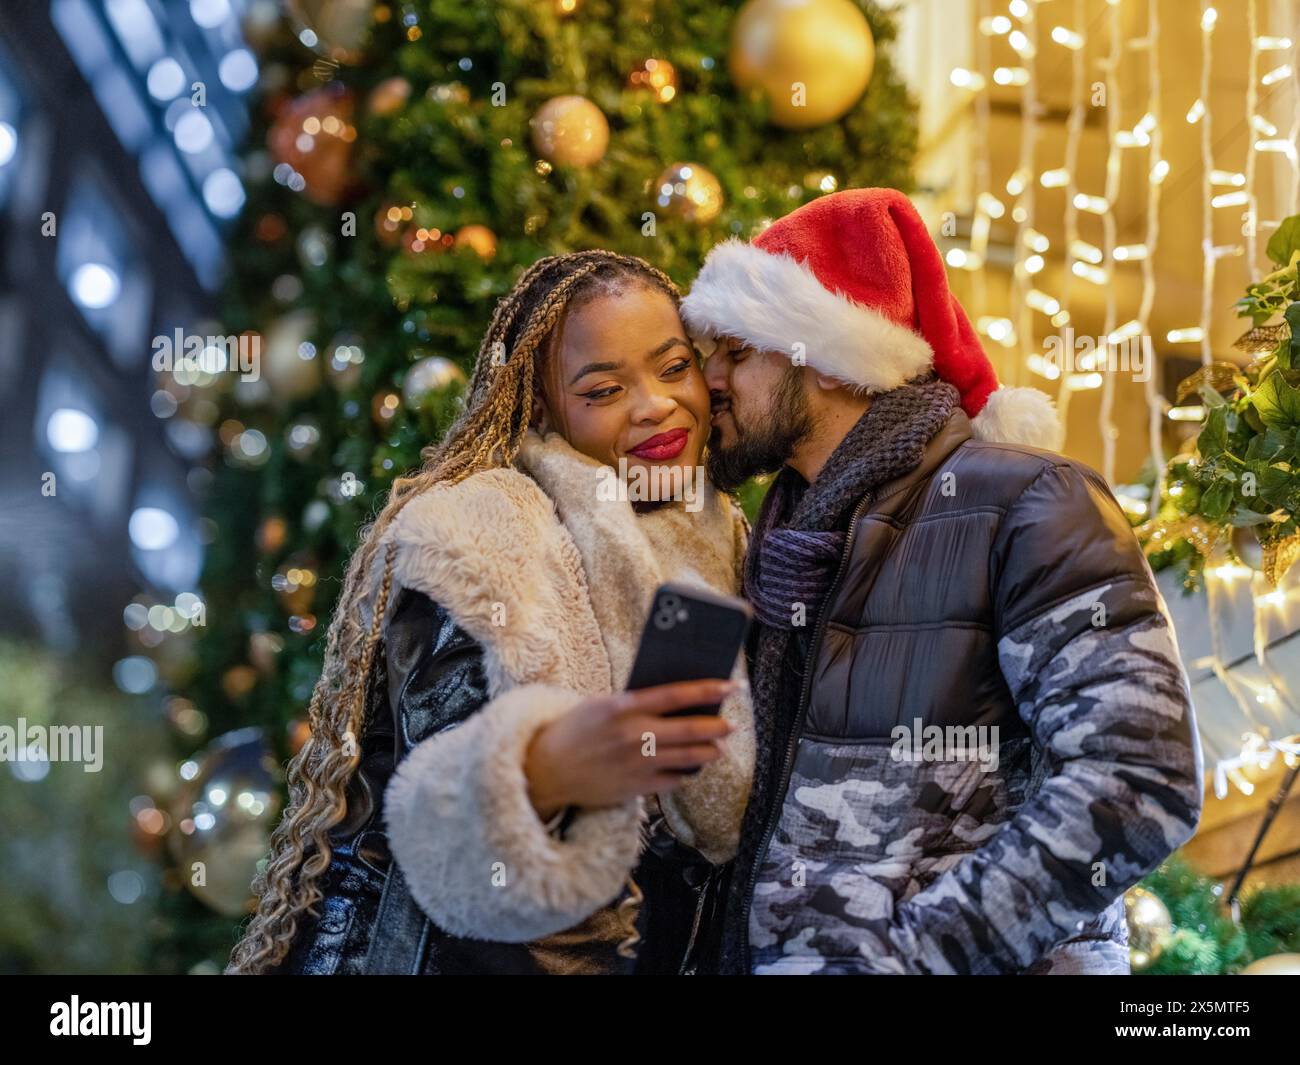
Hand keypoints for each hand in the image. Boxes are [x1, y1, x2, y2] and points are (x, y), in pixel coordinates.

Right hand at [524, 679, 735, 819]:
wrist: (547, 769)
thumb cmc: (577, 729)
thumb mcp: (602, 704)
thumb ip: (637, 702)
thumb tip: (680, 700)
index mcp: (622, 707)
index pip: (676, 694)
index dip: (708, 689)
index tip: (731, 686)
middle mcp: (632, 735)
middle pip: (689, 729)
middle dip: (717, 726)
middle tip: (732, 724)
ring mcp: (635, 763)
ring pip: (687, 758)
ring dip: (709, 751)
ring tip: (718, 746)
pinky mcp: (635, 787)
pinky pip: (673, 781)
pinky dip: (686, 773)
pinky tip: (692, 766)